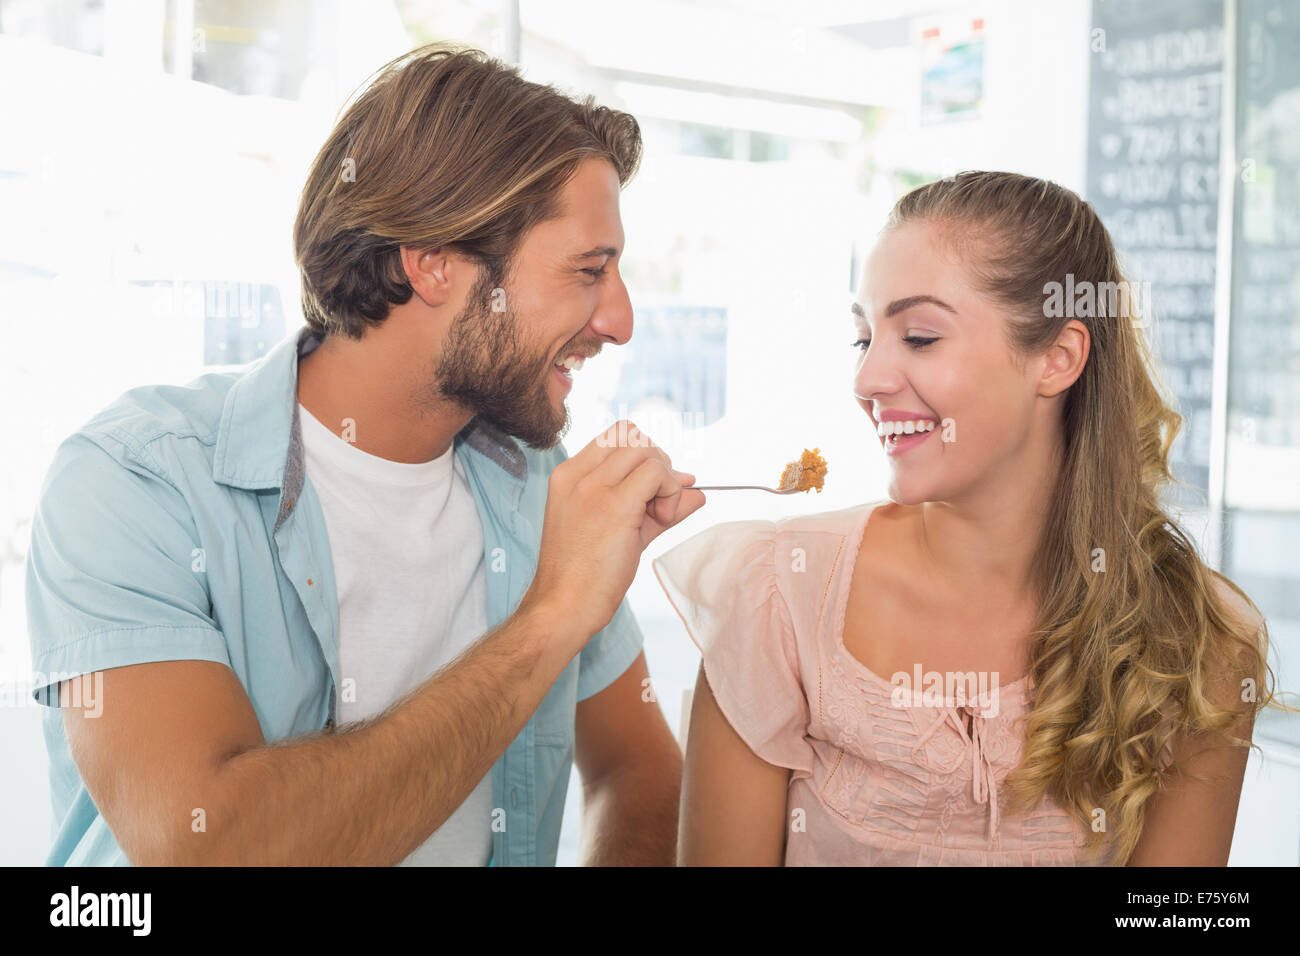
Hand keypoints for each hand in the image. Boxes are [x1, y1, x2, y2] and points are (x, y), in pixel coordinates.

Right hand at [523, 420, 705, 642]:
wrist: (564, 607)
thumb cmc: (587, 575)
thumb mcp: (624, 529)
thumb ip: (658, 505)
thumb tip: (697, 490)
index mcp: (569, 475)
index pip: (615, 435)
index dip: (644, 456)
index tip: (652, 490)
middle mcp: (577, 475)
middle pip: (632, 435)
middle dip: (658, 463)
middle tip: (659, 504)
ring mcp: (593, 488)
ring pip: (646, 450)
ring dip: (665, 479)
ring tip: (659, 516)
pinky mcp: (614, 506)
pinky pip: (657, 473)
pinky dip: (671, 492)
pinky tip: (662, 521)